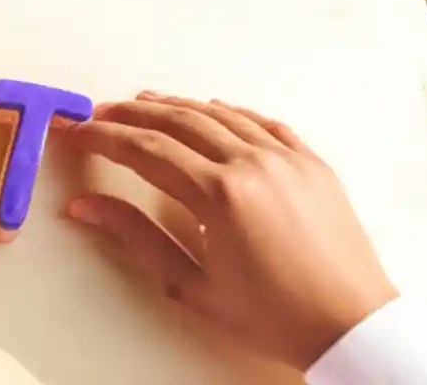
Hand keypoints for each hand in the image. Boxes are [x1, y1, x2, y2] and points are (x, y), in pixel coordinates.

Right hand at [60, 92, 397, 369]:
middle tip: (99, 112)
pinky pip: (263, 123)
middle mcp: (253, 164)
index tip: (76, 131)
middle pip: (178, 121)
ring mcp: (287, 159)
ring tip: (143, 101)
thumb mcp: (192, 284)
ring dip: (175, 105)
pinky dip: (229, 111)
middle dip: (131, 113)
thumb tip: (85, 206)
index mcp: (220, 195)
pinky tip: (210, 109)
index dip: (103, 137)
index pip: (145, 150)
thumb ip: (136, 236)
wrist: (350, 326)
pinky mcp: (312, 163)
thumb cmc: (273, 315)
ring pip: (219, 114)